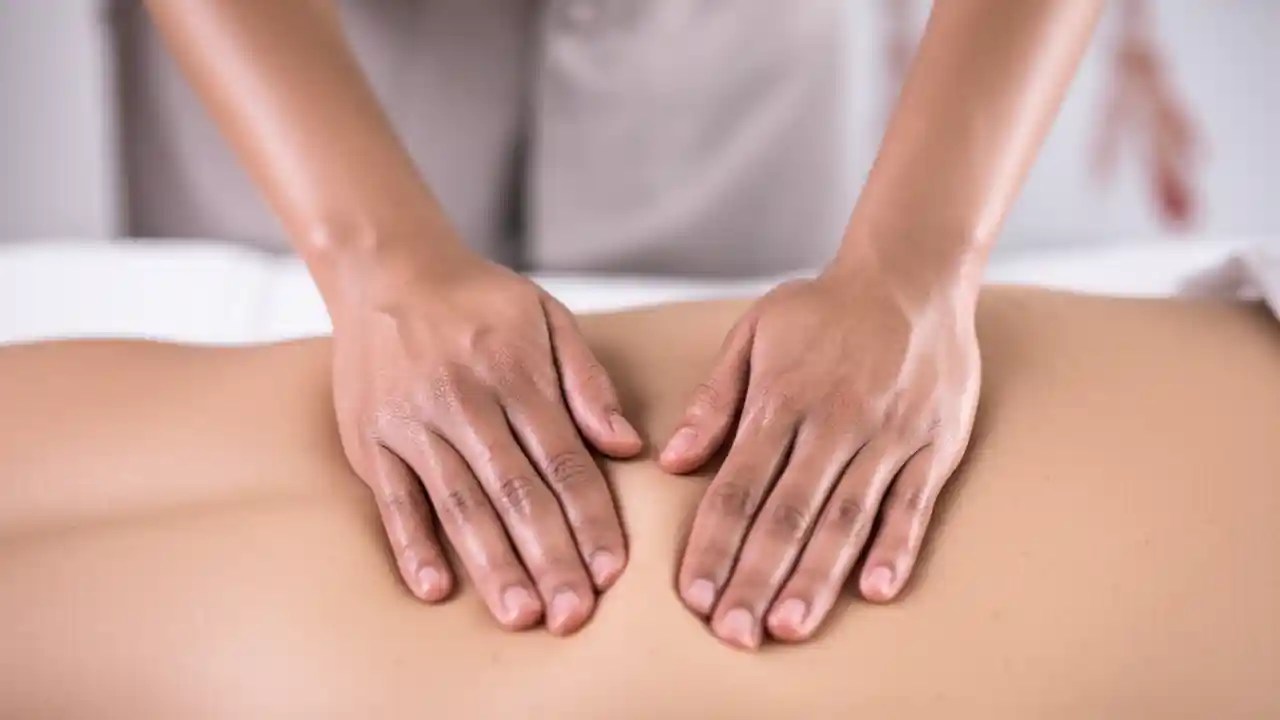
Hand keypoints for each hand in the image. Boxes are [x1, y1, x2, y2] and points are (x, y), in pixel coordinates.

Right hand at [328, 249, 641, 634]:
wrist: (387, 271)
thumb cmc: (478, 302)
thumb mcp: (547, 318)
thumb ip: (588, 382)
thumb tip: (628, 447)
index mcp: (516, 373)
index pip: (564, 458)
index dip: (591, 516)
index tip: (612, 570)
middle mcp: (466, 401)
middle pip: (516, 490)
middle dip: (549, 556)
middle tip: (573, 614)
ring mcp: (414, 423)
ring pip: (459, 502)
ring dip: (492, 562)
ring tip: (520, 615)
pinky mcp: (372, 440)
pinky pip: (394, 500)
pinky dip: (412, 545)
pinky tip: (436, 589)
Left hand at [660, 254, 980, 648]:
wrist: (912, 273)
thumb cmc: (824, 309)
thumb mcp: (754, 333)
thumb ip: (714, 400)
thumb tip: (673, 462)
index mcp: (782, 399)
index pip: (739, 485)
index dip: (714, 543)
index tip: (693, 595)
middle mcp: (833, 422)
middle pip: (788, 513)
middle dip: (756, 577)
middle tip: (734, 633)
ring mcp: (888, 435)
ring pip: (847, 517)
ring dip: (817, 576)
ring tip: (790, 626)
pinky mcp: (934, 444)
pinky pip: (915, 503)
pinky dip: (898, 547)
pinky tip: (877, 590)